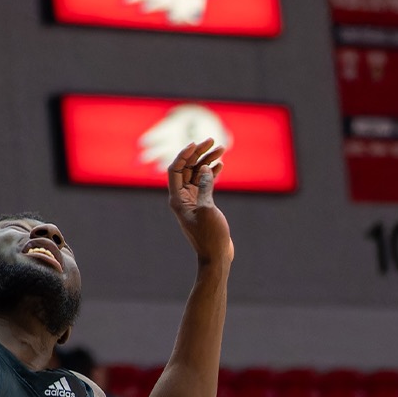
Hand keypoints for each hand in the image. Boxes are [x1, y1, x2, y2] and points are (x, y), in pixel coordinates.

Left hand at [166, 139, 232, 265]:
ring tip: (222, 149)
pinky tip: (220, 164)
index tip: (196, 143)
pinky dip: (212, 172)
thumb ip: (204, 187)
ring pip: (197, 174)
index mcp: (177, 199)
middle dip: (198, 153)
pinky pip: (205, 183)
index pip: (175, 170)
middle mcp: (182, 198)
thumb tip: (203, 167)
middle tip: (213, 140)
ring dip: (207, 160)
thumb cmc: (210, 236)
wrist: (216, 256)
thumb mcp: (207, 209)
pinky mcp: (204, 204)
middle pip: (187, 168)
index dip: (183, 154)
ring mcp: (193, 200)